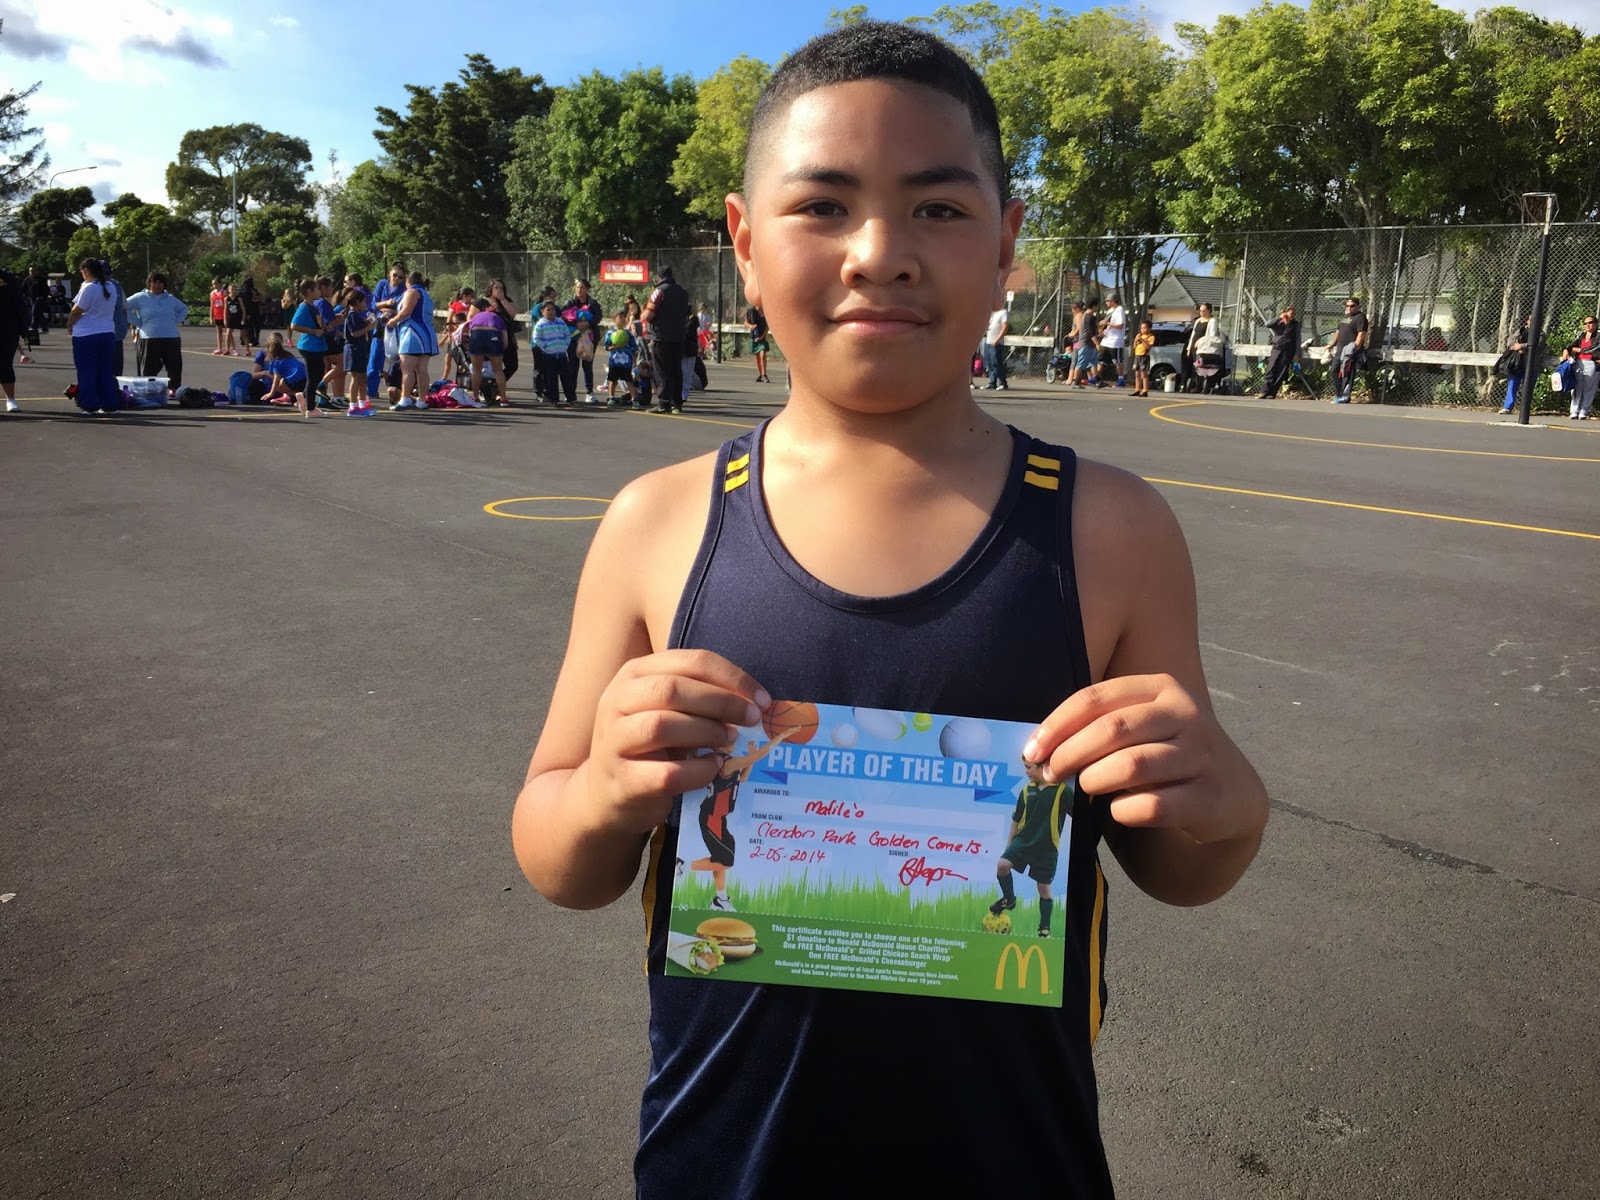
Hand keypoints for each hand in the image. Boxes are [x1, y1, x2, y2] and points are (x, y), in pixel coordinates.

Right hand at [587, 650, 770, 836]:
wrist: (606, 793)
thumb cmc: (649, 745)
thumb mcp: (669, 709)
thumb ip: (701, 697)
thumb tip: (754, 701)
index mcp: (634, 673)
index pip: (690, 661)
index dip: (732, 677)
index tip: (762, 698)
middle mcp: (617, 701)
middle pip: (673, 689)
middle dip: (722, 702)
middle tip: (752, 719)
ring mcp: (613, 741)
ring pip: (663, 726)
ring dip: (707, 732)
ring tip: (729, 740)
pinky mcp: (622, 780)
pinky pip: (667, 773)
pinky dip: (698, 771)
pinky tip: (713, 767)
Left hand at [1023, 674, 1253, 845]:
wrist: (1230, 794)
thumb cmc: (1166, 756)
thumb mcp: (1140, 728)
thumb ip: (1099, 728)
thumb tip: (1038, 751)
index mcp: (1161, 688)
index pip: (1096, 698)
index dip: (1057, 725)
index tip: (1031, 752)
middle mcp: (1186, 714)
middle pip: (1113, 729)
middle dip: (1070, 754)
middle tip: (1049, 776)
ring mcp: (1202, 755)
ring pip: (1133, 765)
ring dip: (1095, 780)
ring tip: (1084, 789)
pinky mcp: (1211, 796)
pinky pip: (1154, 805)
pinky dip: (1125, 810)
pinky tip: (1118, 811)